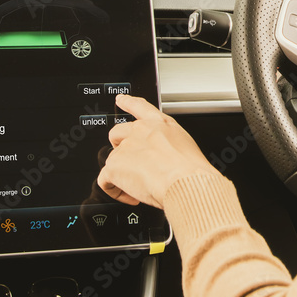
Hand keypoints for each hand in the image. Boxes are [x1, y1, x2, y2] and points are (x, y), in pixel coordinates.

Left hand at [97, 95, 218, 208]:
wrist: (185, 180)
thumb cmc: (191, 168)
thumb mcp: (186, 146)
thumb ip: (169, 146)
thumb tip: (166, 159)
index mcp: (160, 124)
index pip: (139, 106)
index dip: (128, 102)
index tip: (120, 99)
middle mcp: (140, 131)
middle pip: (117, 134)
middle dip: (120, 148)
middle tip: (131, 164)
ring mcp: (125, 147)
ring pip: (112, 160)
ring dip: (123, 174)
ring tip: (139, 187)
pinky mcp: (114, 165)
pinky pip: (105, 180)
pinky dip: (115, 190)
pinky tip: (130, 196)